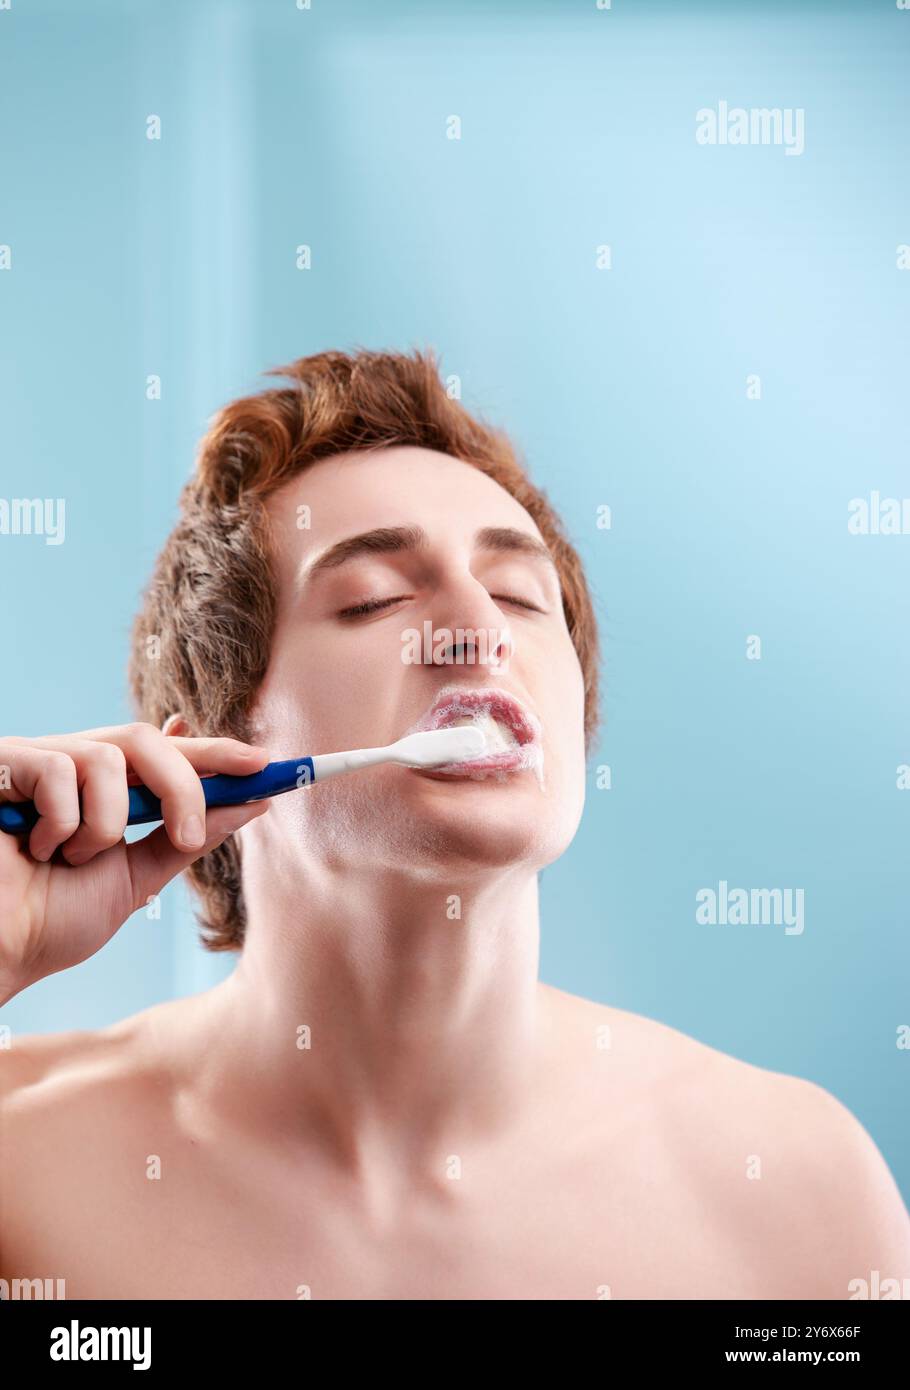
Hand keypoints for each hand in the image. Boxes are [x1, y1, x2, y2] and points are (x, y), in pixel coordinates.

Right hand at [0, 723, 270, 1000]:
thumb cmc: (47, 922)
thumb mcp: (134, 878)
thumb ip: (185, 839)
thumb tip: (251, 803)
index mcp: (104, 789)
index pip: (168, 753)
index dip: (217, 752)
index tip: (265, 764)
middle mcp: (73, 765)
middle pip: (147, 740)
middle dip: (181, 786)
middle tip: (188, 835)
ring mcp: (37, 760)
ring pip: (109, 757)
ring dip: (105, 824)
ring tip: (71, 859)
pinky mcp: (6, 763)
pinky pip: (58, 770)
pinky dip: (61, 821)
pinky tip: (35, 848)